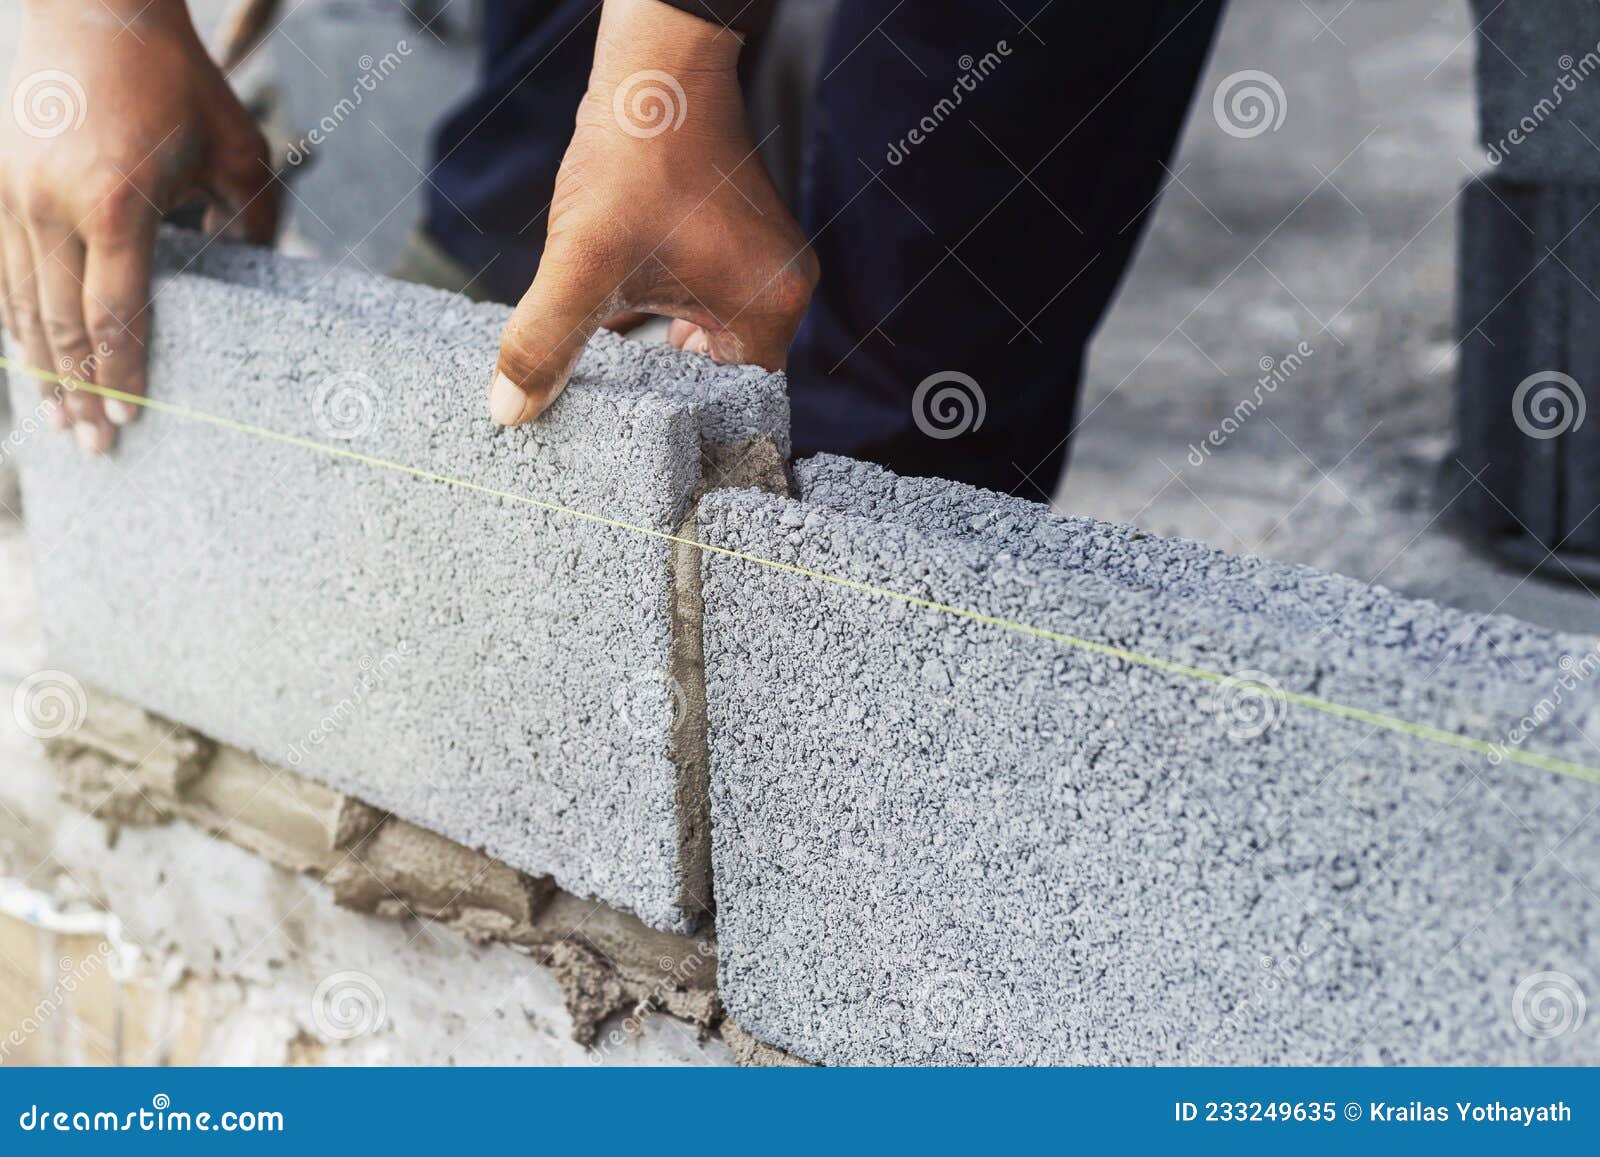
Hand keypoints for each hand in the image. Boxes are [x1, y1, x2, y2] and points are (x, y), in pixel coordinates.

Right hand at [0, 0, 275, 452]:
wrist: (92, 7)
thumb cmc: (176, 80)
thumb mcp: (237, 149)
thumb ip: (248, 220)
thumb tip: (260, 279)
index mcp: (114, 204)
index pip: (117, 315)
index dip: (122, 375)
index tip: (131, 420)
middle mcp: (51, 207)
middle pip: (62, 326)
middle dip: (79, 393)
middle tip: (97, 447)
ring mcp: (12, 197)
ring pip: (22, 307)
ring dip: (42, 371)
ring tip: (61, 423)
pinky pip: (3, 274)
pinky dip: (17, 324)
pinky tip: (33, 363)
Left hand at [489, 0, 816, 424]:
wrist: (656, 62)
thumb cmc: (636, 154)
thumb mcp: (581, 260)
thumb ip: (545, 339)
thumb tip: (509, 412)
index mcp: (768, 308)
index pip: (733, 403)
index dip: (680, 422)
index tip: (635, 437)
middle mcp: (783, 290)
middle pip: (720, 372)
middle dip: (661, 384)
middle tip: (610, 404)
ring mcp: (766, 262)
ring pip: (706, 335)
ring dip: (655, 344)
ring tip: (608, 359)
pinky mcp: (740, 240)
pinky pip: (704, 298)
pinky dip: (661, 310)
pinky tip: (616, 315)